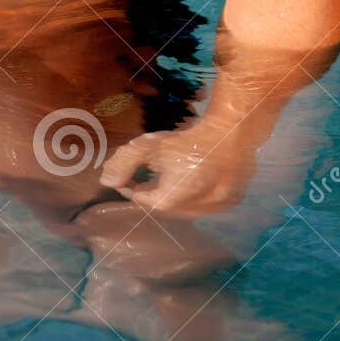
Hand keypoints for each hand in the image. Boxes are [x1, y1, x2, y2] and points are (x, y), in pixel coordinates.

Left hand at [100, 118, 259, 216]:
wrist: (232, 130)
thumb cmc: (187, 138)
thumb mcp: (149, 146)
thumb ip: (124, 163)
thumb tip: (106, 182)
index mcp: (173, 201)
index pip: (145, 202)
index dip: (134, 190)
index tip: (129, 180)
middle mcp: (196, 210)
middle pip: (167, 208)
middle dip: (154, 196)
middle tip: (146, 182)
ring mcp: (218, 207)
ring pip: (188, 209)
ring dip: (175, 198)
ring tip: (167, 179)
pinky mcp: (233, 200)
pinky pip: (208, 204)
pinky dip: (196, 195)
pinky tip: (191, 178)